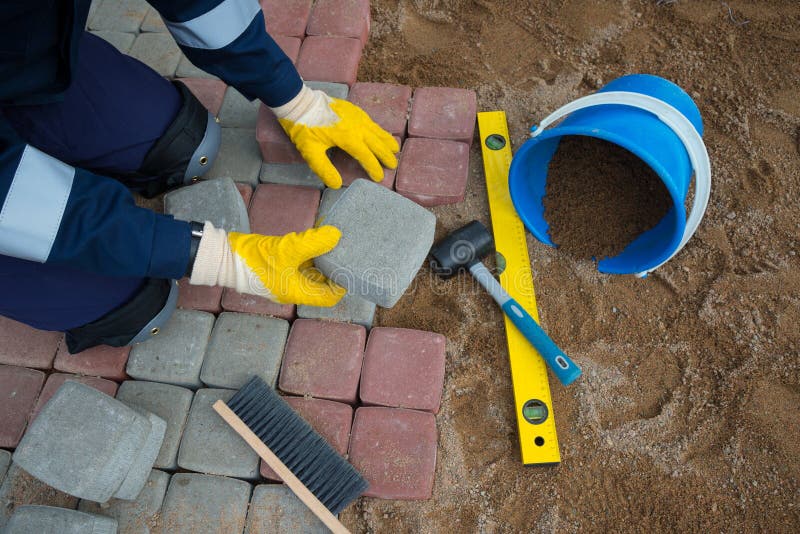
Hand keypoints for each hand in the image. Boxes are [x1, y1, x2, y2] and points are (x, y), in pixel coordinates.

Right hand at [189, 222, 345, 306]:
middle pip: (322, 285)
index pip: (328, 297)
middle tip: (348, 253)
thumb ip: (313, 243)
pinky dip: (309, 254)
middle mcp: (293, 289)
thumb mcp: (287, 249)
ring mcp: (285, 279)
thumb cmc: (253, 260)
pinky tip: (316, 239)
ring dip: (323, 260)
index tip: (352, 269)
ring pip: (311, 273)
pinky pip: (300, 264)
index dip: (342, 286)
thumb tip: (336, 235)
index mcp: (297, 292)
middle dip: (335, 270)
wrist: (223, 256)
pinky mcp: (279, 267)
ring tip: (335, 244)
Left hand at [271, 85, 399, 188]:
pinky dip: (379, 130)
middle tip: (393, 166)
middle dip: (385, 155)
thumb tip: (336, 184)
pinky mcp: (354, 109)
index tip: (379, 177)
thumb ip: (324, 168)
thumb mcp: (310, 151)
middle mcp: (357, 126)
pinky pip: (371, 122)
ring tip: (395, 149)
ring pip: (377, 131)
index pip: (366, 156)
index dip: (373, 168)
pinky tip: (381, 133)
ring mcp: (357, 116)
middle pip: (376, 143)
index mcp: (348, 137)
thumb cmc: (304, 127)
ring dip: (387, 141)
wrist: (300, 102)